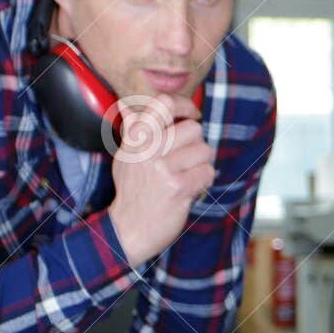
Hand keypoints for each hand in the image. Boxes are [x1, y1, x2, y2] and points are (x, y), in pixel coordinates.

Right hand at [107, 94, 214, 265]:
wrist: (128, 229)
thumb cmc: (132, 191)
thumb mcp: (125, 157)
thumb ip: (133, 131)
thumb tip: (128, 105)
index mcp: (135, 138)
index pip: (164, 103)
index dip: (185, 104)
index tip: (192, 113)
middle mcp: (147, 149)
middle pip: (193, 128)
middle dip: (197, 144)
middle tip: (188, 159)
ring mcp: (162, 168)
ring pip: (205, 150)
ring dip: (202, 164)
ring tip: (188, 174)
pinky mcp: (178, 187)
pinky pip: (208, 172)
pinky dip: (204, 181)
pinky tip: (191, 188)